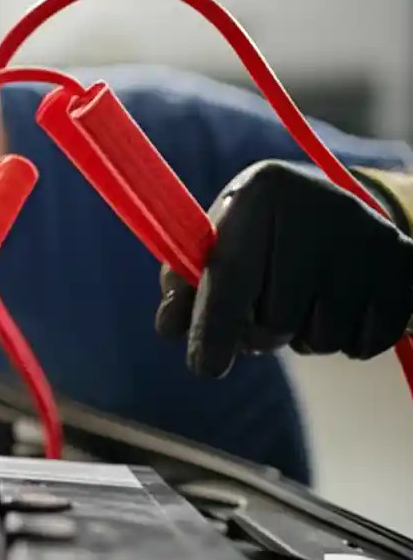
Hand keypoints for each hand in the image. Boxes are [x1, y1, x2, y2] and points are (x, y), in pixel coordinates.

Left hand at [156, 160, 412, 376]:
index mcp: (259, 192)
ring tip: (306, 301)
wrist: (334, 213)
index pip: (231, 277)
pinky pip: (363, 342)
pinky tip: (342, 306)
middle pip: (275, 319)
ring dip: (305, 338)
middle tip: (267, 311)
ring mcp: (367, 233)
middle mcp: (317, 205)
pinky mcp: (402, 262)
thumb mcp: (217, 245)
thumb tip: (169, 327)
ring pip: (322, 337)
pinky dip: (347, 341)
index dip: (213, 328)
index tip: (204, 366)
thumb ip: (185, 288)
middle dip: (262, 333)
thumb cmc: (258, 235)